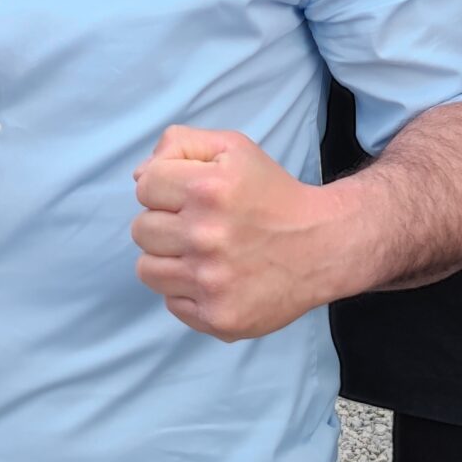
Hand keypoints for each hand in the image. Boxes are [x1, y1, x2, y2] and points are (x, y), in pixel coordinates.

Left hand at [132, 125, 334, 341]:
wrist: (322, 246)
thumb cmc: (273, 194)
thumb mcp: (234, 148)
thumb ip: (181, 144)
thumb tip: (139, 175)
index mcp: (208, 189)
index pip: (144, 186)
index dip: (163, 187)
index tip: (189, 194)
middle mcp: (206, 237)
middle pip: (141, 229)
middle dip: (165, 223)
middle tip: (199, 224)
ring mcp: (210, 282)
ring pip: (148, 269)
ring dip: (170, 259)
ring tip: (203, 252)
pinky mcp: (218, 317)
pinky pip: (171, 302)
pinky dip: (188, 290)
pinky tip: (216, 276)